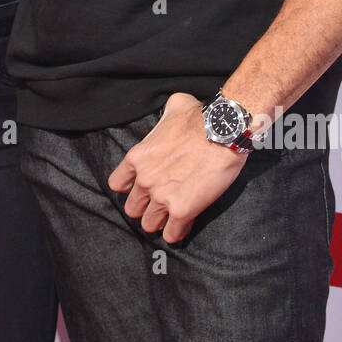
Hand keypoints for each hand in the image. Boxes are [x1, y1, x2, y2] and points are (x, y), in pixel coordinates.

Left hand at [107, 91, 247, 243]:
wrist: (224, 132)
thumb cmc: (201, 118)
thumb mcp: (175, 106)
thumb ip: (166, 116)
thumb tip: (172, 111)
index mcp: (138, 157)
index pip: (118, 184)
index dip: (130, 188)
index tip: (142, 188)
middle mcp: (144, 180)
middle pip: (132, 209)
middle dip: (146, 208)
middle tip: (160, 204)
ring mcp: (161, 197)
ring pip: (149, 224)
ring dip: (161, 222)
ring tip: (172, 217)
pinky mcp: (182, 210)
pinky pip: (172, 234)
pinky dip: (178, 232)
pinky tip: (185, 224)